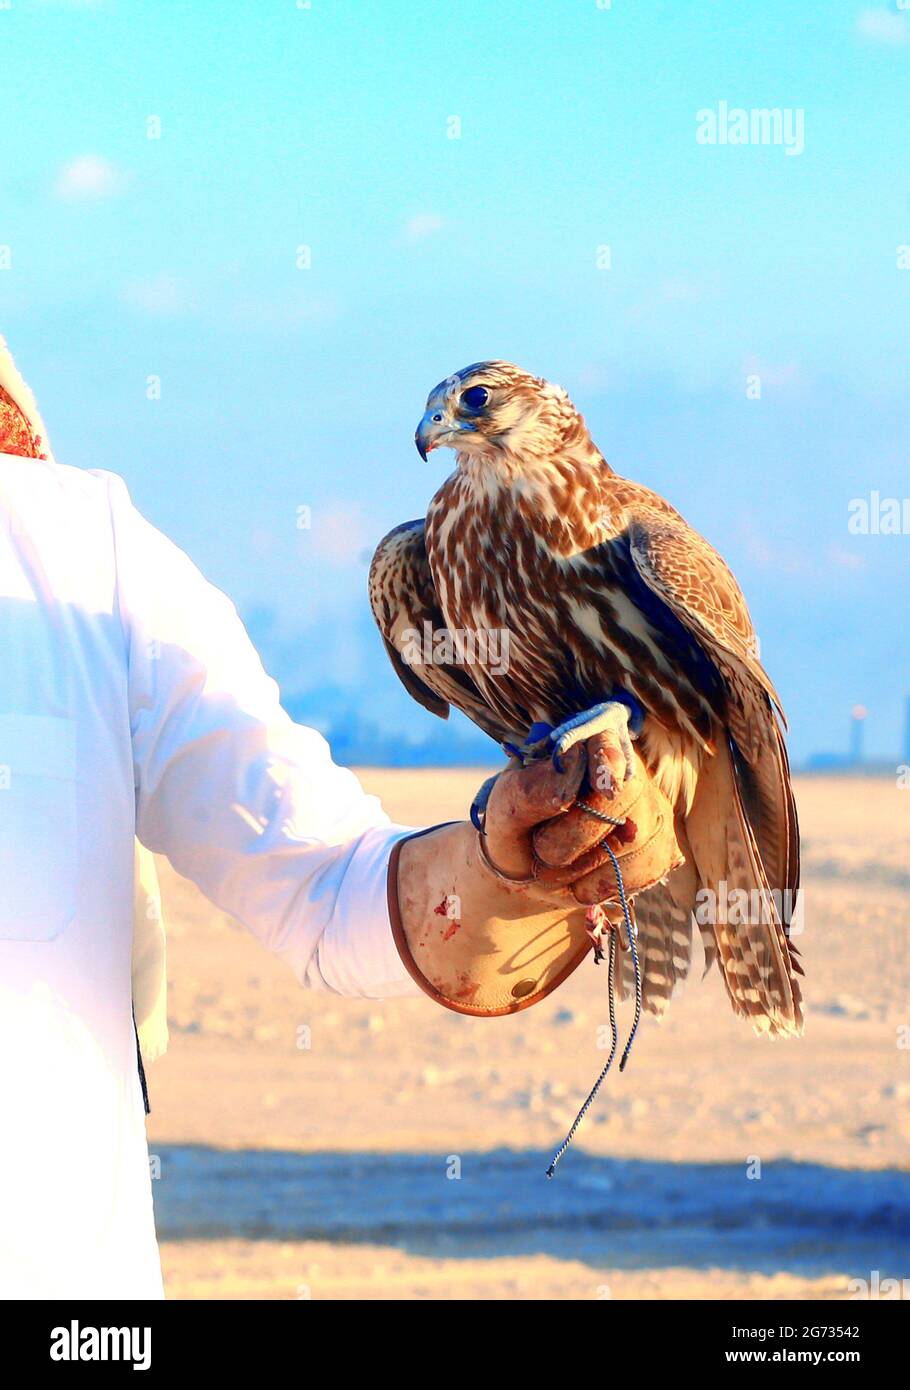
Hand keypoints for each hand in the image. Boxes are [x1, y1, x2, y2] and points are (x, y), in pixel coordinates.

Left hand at [482, 732, 681, 906]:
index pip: (608, 745)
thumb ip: (528, 791)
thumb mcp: (505, 806)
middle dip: (575, 835)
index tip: (592, 789)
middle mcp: (629, 773)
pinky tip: (580, 882)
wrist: (528, 872)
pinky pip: (644, 871)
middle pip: (622, 798)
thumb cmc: (518, 826)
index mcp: (589, 746)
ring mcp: (651, 811)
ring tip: (556, 869)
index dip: (604, 765)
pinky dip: (603, 887)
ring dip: (585, 867)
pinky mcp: (661, 849)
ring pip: (635, 841)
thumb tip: (566, 784)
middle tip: (542, 852)